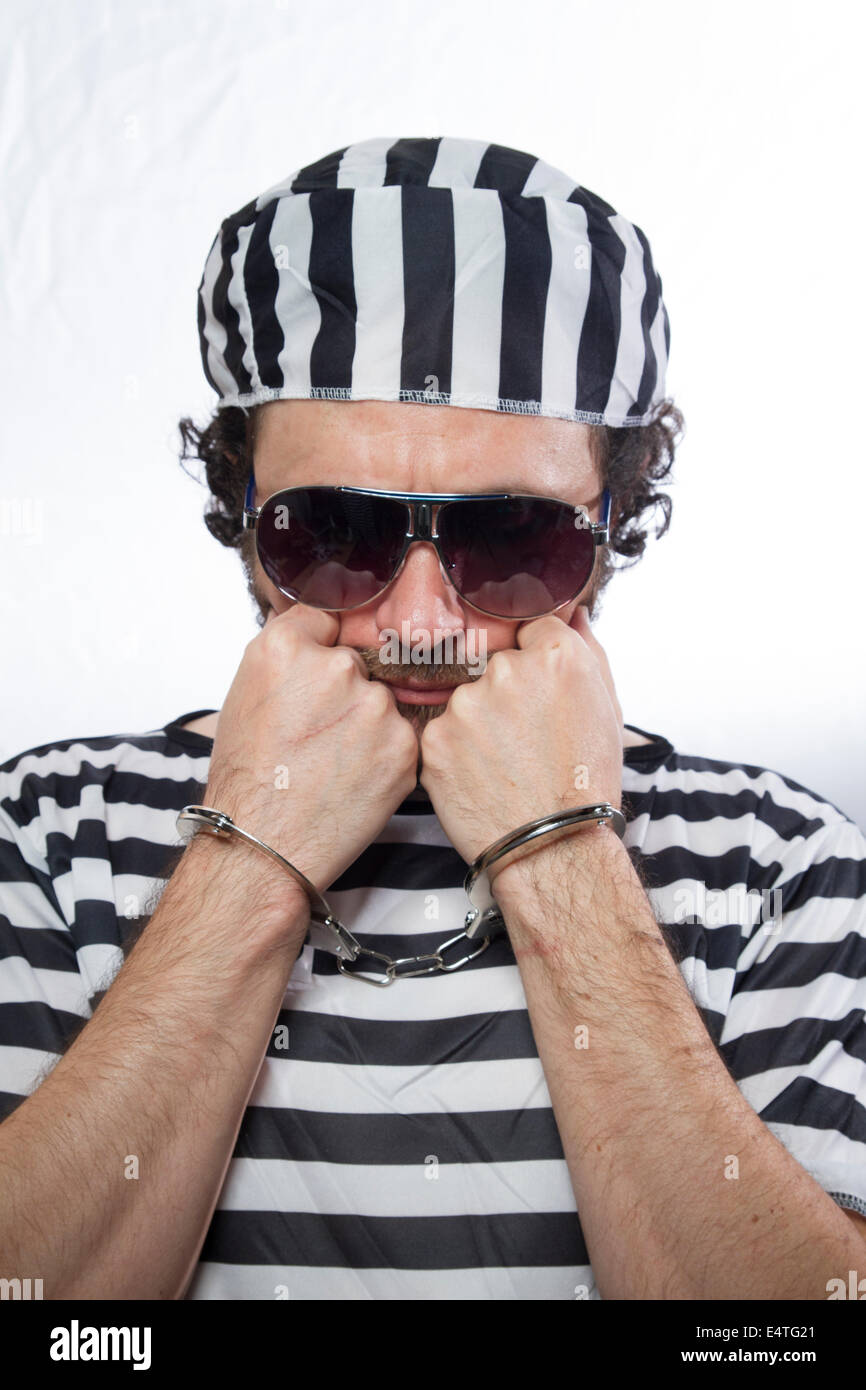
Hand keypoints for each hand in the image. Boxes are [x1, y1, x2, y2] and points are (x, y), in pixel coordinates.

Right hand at [203, 605, 417, 892]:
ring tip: (333, 762)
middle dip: (345, 693)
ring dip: (367, 724)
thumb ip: (288, 654)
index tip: (312, 682)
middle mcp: (336, 668)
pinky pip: (402, 735)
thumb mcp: (246, 695)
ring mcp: (375, 706)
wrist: (264, 845)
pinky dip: (385, 754)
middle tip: (317, 737)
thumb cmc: (248, 778)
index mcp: (286, 648)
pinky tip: (354, 777)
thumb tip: (321, 633)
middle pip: (357, 663)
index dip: (318, 654)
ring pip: (382, 701)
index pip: (325, 622)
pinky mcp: (404, 745)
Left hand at [418, 605, 623, 864]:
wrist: (553, 849)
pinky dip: (456, 753)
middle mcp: (506, 671)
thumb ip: (588, 649)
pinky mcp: (435, 739)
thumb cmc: (587, 782)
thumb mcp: (608, 708)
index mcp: (555, 657)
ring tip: (504, 765)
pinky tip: (481, 778)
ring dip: (479, 724)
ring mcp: (465, 705)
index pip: (531, 631)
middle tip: (524, 741)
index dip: (536, 666)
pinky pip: (442, 733)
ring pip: (466, 700)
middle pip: (495, 665)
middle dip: (506, 695)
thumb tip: (569, 611)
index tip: (539, 697)